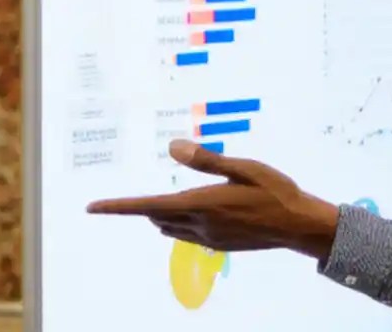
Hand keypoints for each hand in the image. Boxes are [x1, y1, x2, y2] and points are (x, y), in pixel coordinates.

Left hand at [86, 139, 340, 260]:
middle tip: (128, 197)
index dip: (117, 207)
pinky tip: (194, 213)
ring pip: (170, 228)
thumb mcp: (242, 167)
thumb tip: (172, 147)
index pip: (147, 206)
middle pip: (156, 217)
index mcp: (201, 203)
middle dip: (141, 207)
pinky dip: (180, 223)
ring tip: (158, 201)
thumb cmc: (274, 190)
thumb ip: (206, 159)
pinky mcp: (220, 244)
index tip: (92, 207)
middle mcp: (200, 224)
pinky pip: (188, 235)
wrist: (299, 224)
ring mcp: (209, 238)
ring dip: (160, 215)